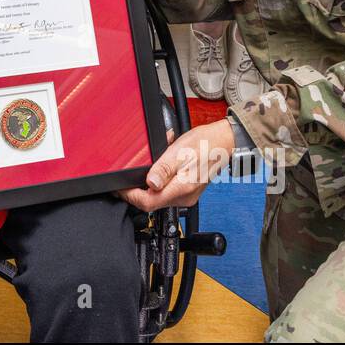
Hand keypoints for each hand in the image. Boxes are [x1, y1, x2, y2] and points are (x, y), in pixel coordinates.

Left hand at [117, 119, 234, 211]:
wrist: (224, 142)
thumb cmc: (205, 144)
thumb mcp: (178, 152)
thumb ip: (163, 169)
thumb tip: (150, 183)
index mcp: (181, 189)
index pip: (147, 203)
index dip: (130, 196)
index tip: (120, 187)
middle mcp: (184, 197)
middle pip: (151, 201)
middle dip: (138, 187)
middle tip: (135, 169)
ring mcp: (186, 196)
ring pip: (158, 195)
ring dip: (150, 181)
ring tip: (155, 162)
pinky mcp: (187, 191)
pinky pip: (167, 189)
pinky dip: (161, 178)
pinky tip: (164, 164)